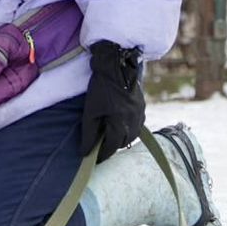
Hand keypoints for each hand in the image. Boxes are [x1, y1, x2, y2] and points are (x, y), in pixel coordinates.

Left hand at [79, 40, 144, 162]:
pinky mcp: (142, 106)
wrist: (116, 66)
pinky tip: (118, 122)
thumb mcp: (90, 112)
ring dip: (121, 137)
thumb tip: (84, 152)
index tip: (94, 160)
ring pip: (132, 134)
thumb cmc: (100, 88)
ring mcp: (140, 113)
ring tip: (108, 136)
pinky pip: (137, 123)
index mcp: (121, 125)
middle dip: (112, 146)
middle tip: (99, 148)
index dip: (102, 155)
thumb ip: (88, 133)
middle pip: (124, 142)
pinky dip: (128, 127)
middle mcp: (135, 122)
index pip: (112, 148)